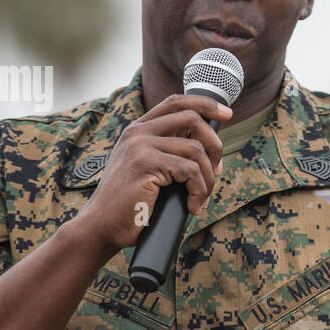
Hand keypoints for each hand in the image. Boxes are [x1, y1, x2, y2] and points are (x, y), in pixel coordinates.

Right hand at [71, 92, 231, 255]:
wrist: (102, 226)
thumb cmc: (131, 205)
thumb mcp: (149, 170)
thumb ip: (168, 152)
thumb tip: (210, 149)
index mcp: (138, 130)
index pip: (176, 103)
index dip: (205, 104)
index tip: (226, 114)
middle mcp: (138, 132)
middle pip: (192, 119)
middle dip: (215, 145)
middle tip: (216, 171)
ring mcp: (140, 146)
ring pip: (196, 150)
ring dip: (207, 178)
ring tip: (200, 198)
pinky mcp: (145, 164)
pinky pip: (190, 171)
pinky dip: (199, 191)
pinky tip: (192, 207)